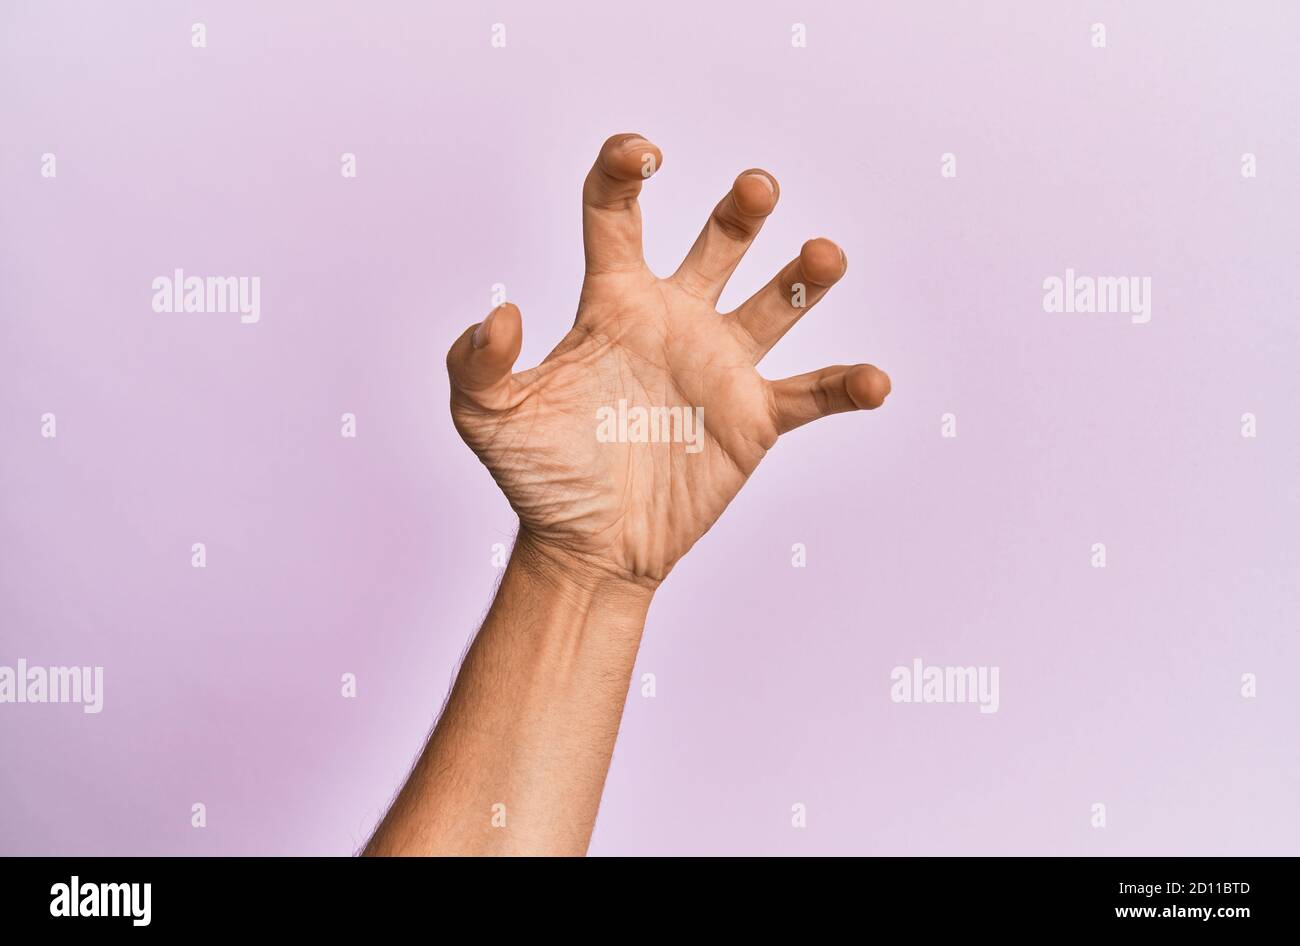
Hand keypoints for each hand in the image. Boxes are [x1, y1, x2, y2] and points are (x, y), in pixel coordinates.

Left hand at [446, 133, 889, 584]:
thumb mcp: (486, 419)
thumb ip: (477, 363)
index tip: (644, 155)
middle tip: (757, 189)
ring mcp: (720, 367)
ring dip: (805, 274)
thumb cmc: (538, 478)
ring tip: (822, 256)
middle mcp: (674, 320)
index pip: (616, 215)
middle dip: (741, 210)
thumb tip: (501, 310)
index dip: (624, 170)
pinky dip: (848, 386)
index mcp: (613, 303)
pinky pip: (814, 393)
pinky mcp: (755, 419)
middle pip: (719, 241)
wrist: (588, 548)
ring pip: (778, 301)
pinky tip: (874, 380)